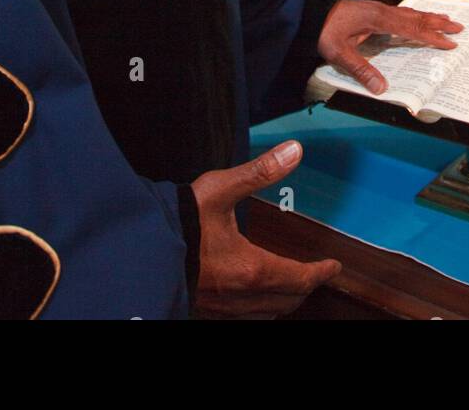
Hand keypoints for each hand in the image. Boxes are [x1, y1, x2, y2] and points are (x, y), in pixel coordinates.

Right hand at [190, 140, 340, 317]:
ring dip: (283, 300)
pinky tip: (251, 295)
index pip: (299, 278)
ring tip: (289, 286)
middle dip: (304, 288)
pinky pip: (242, 317)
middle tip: (316, 275)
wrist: (136, 248)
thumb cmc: (179, 220)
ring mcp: (220, 308)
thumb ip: (259, 172)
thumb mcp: (220, 189)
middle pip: (286, 301)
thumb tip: (293, 151)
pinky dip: (258, 307)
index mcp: (251, 269)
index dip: (320, 273)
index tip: (333, 267)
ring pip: (265, 313)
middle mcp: (239, 296)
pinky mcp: (203, 310)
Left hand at [317, 0, 462, 93]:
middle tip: (460, 28)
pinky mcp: (375, 11)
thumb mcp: (338, 52)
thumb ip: (360, 70)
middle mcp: (383, 11)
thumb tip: (382, 89)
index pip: (411, 29)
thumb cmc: (324, 29)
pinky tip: (420, 19)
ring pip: (411, 13)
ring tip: (447, 20)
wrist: (311, 9)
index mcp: (378, 19)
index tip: (450, 43)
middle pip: (417, 17)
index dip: (431, 37)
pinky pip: (403, 13)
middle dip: (439, 24)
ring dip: (430, 18)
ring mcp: (380, 9)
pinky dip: (417, 16)